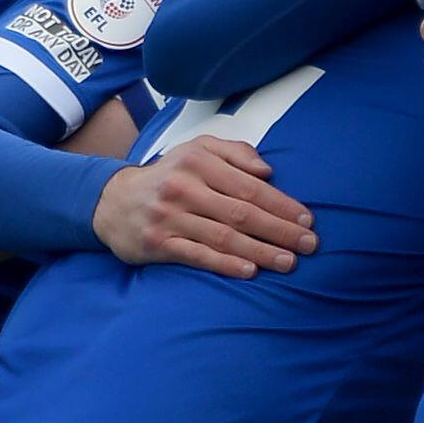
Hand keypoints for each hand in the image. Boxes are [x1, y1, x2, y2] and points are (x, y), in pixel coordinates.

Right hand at [95, 138, 314, 275]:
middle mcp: (183, 188)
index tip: (307, 220)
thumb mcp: (197, 151)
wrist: (112, 201)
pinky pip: (197, 255)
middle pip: (241, 213)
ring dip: (261, 251)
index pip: (249, 186)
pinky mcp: (157, 243)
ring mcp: (169, 217)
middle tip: (310, 245)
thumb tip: (268, 170)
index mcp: (197, 162)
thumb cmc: (168, 176)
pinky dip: (225, 264)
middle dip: (280, 230)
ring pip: (223, 237)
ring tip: (289, 262)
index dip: (282, 204)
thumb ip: (234, 153)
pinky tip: (250, 271)